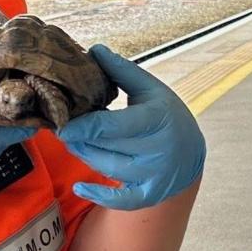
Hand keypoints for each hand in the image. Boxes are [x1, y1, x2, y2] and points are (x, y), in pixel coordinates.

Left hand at [56, 44, 204, 210]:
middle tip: (60, 127)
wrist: (191, 152)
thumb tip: (94, 50)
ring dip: (85, 155)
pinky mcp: (150, 194)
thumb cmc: (166, 114)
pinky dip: (98, 194)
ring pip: (107, 168)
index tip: (61, 123)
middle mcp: (157, 151)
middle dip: (78, 138)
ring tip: (71, 141)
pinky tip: (80, 187)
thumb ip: (121, 71)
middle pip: (105, 147)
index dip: (83, 126)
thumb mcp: (150, 89)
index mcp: (156, 120)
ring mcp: (154, 175)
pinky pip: (121, 201)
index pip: (112, 126)